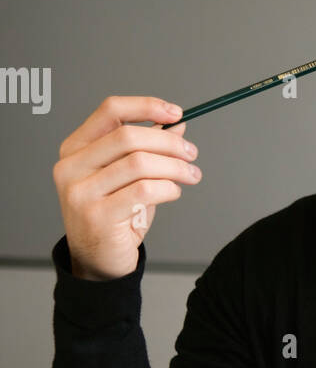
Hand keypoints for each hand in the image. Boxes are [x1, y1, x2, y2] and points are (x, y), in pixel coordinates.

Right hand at [52, 96, 200, 280]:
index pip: (110, 111)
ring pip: (140, 163)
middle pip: (128, 136)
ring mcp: (81, 192)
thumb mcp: (129, 176)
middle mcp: (71, 166)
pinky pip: (145, 190)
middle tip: (191, 153)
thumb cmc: (114, 215)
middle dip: (169, 143)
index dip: (146, 106)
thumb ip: (147, 149)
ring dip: (175, 167)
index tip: (177, 113)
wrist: (98, 260)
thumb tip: (177, 125)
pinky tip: (174, 192)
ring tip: (190, 175)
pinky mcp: (98, 216)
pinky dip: (169, 188)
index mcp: (75, 148)